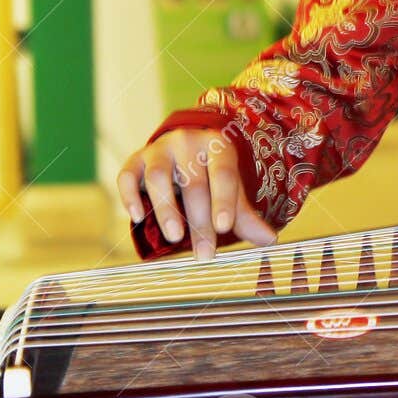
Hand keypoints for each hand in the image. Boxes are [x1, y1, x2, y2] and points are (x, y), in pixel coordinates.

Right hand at [115, 128, 277, 261]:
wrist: (182, 150)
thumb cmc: (209, 174)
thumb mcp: (229, 188)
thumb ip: (244, 215)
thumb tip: (270, 241)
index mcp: (218, 146)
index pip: (223, 174)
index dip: (223, 200)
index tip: (224, 227)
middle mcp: (188, 142)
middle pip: (193, 183)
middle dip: (199, 221)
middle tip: (204, 254)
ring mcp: (159, 149)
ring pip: (159, 178)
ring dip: (167, 209)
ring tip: (175, 238)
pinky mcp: (135, 160)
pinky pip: (127, 176)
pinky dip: (130, 196)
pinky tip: (138, 217)